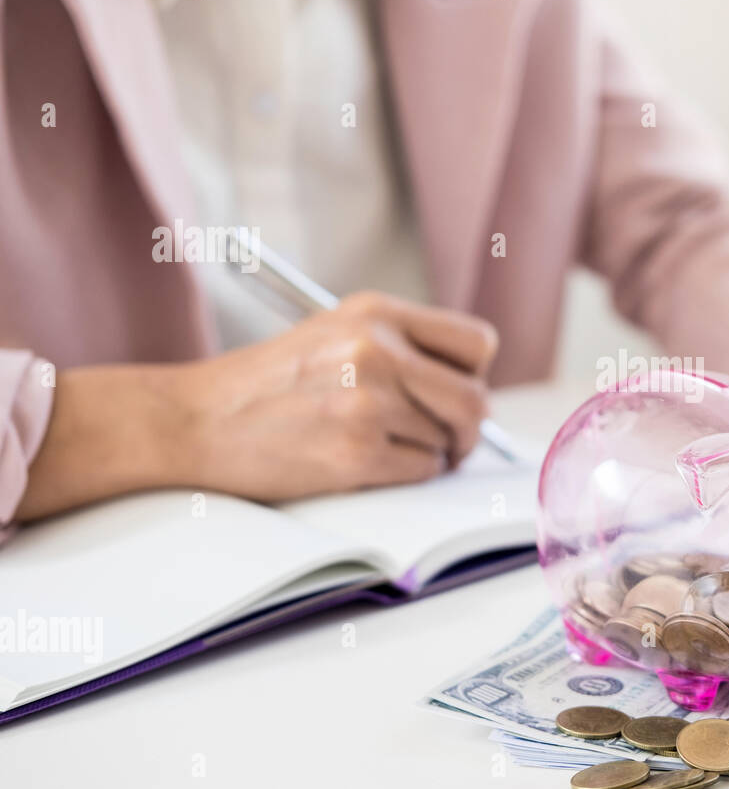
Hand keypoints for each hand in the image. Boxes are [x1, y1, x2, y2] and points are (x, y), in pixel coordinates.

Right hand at [179, 292, 497, 499]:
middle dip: (468, 430)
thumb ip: (400, 348)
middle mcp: (376, 349)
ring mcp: (367, 402)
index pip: (476, 342)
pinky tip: (367, 464)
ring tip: (384, 448)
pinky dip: (406, 476)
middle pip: (474, 399)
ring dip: (429, 455)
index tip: (456, 392)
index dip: (474, 375)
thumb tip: (470, 389)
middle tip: (448, 443)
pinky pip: (422, 471)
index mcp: (375, 313)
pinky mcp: (355, 452)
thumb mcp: (334, 335)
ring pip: (448, 440)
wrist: (193, 421)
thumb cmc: (265, 386)